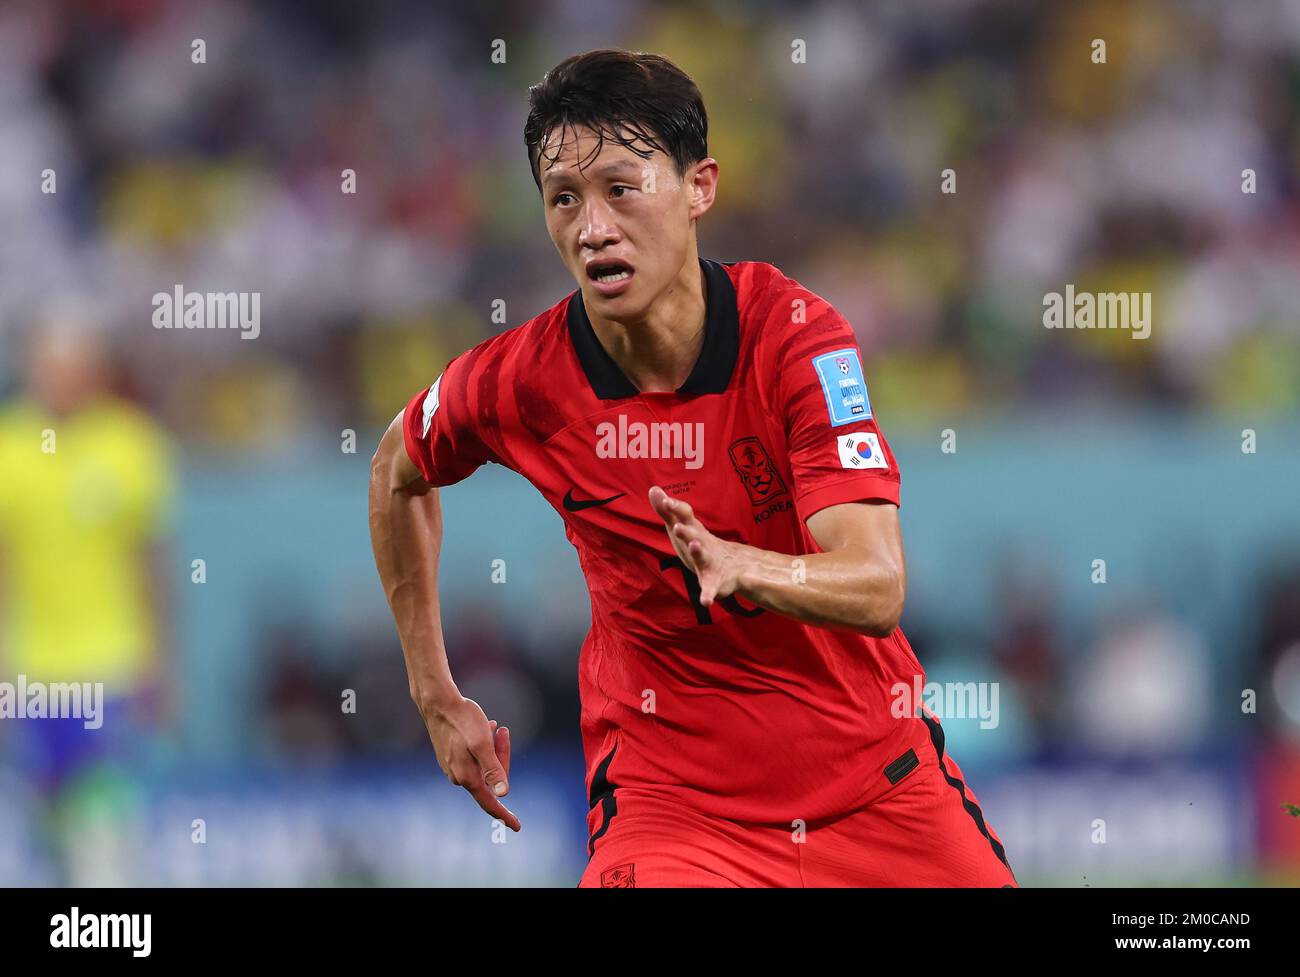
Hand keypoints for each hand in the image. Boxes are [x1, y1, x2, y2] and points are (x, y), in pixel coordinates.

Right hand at [420, 694, 519, 830]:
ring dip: (493, 748)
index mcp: (467, 776)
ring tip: (492, 726)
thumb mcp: (483, 743)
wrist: (437, 703)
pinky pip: (474, 757)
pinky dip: (483, 745)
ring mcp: (453, 767)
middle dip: (502, 756)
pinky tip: (484, 727)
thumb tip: (503, 793)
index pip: (490, 802)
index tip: (516, 826)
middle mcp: (458, 776)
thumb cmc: (462, 720)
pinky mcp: (450, 757)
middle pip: (491, 777)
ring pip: (484, 764)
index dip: (504, 814)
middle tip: (503, 731)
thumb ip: (493, 769)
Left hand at [649, 485, 747, 606]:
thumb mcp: (683, 527)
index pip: (684, 516)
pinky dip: (708, 595)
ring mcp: (708, 562)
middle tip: (678, 527)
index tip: (665, 501)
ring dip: (697, 551)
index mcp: (694, 530)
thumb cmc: (700, 543)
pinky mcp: (713, 581)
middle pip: (694, 535)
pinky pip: (710, 589)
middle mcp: (702, 543)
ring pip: (702, 557)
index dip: (676, 509)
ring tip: (693, 546)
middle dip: (686, 531)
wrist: (733, 566)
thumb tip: (653, 489)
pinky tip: (705, 602)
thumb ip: (668, 511)